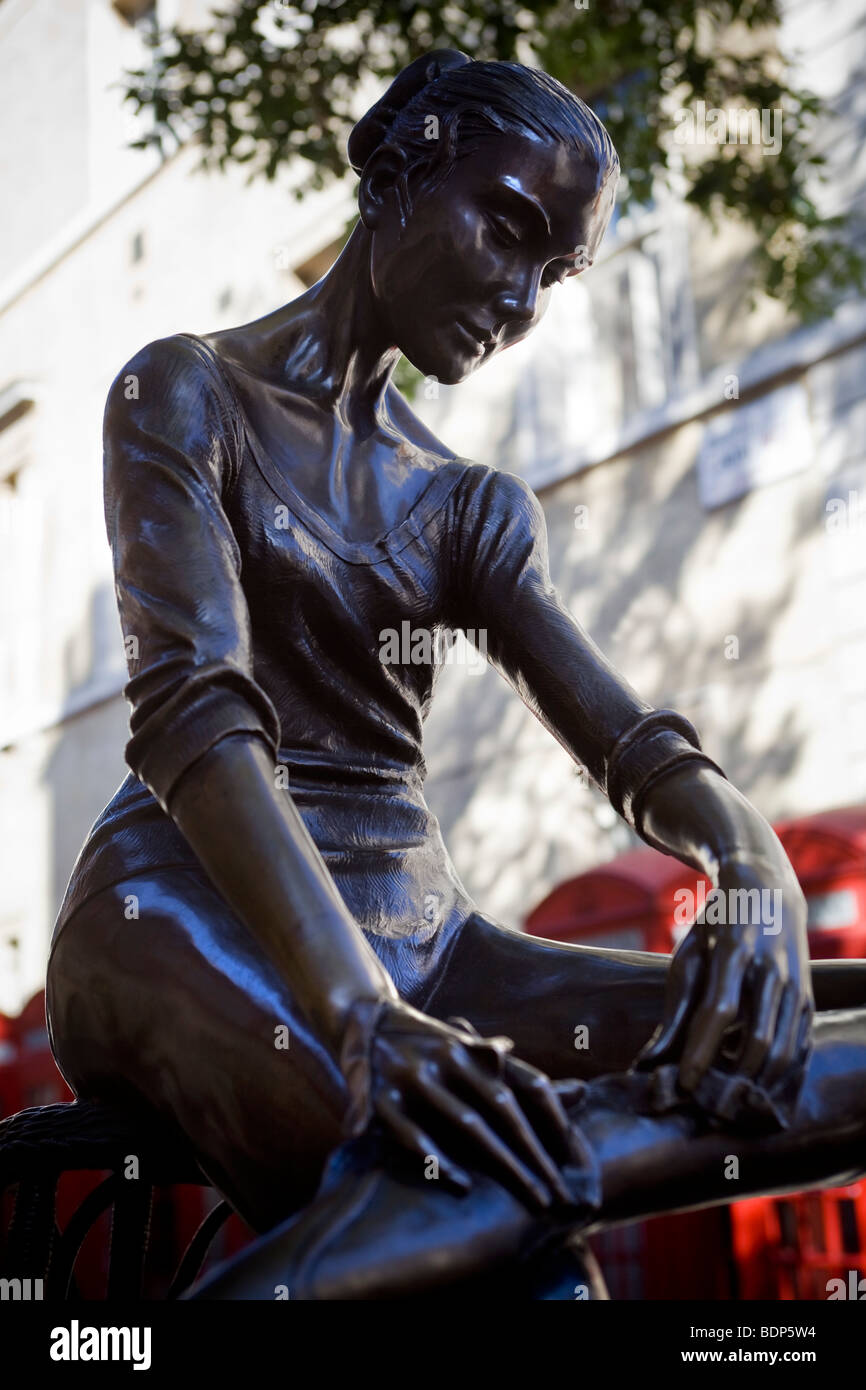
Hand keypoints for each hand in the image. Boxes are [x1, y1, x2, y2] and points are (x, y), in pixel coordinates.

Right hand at [339, 997, 590, 1208]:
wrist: (362, 1016)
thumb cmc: (425, 1043)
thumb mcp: (468, 1048)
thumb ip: (516, 1077)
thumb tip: (581, 1091)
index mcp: (473, 1050)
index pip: (527, 1082)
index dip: (554, 1117)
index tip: (575, 1154)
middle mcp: (449, 1059)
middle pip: (503, 1109)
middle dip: (533, 1154)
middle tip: (560, 1195)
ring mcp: (415, 1078)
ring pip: (468, 1125)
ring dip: (503, 1162)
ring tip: (532, 1196)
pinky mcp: (379, 1097)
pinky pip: (414, 1135)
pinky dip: (438, 1160)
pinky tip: (461, 1185)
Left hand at [635, 854, 813, 1104]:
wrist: (767, 890)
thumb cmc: (717, 926)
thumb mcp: (689, 955)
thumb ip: (674, 1010)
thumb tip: (649, 1063)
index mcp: (735, 950)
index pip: (719, 1010)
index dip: (702, 1050)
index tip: (684, 1082)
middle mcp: (772, 968)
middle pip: (759, 1038)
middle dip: (734, 1078)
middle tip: (709, 1104)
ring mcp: (796, 984)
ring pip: (785, 1049)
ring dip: (758, 1083)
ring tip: (730, 1103)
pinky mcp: (808, 998)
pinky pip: (801, 1047)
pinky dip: (783, 1077)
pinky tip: (760, 1093)